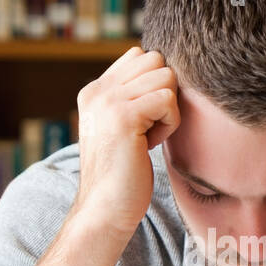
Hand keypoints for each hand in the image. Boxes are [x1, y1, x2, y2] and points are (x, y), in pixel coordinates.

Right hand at [72, 47, 179, 237]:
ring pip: (165, 76)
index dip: (155, 85)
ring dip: (168, 110)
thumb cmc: (123, 174)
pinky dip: (170, 124)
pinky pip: (168, 100)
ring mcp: (108, 101)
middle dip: (164, 93)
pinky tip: (150, 144)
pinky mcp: (123, 117)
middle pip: (156, 60)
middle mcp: (98, 91)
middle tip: (150, 127)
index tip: (145, 119)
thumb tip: (167, 73)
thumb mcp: (123, 126)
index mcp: (95, 90)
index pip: (140, 56)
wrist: (105, 208)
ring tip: (149, 136)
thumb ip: (134, 98)